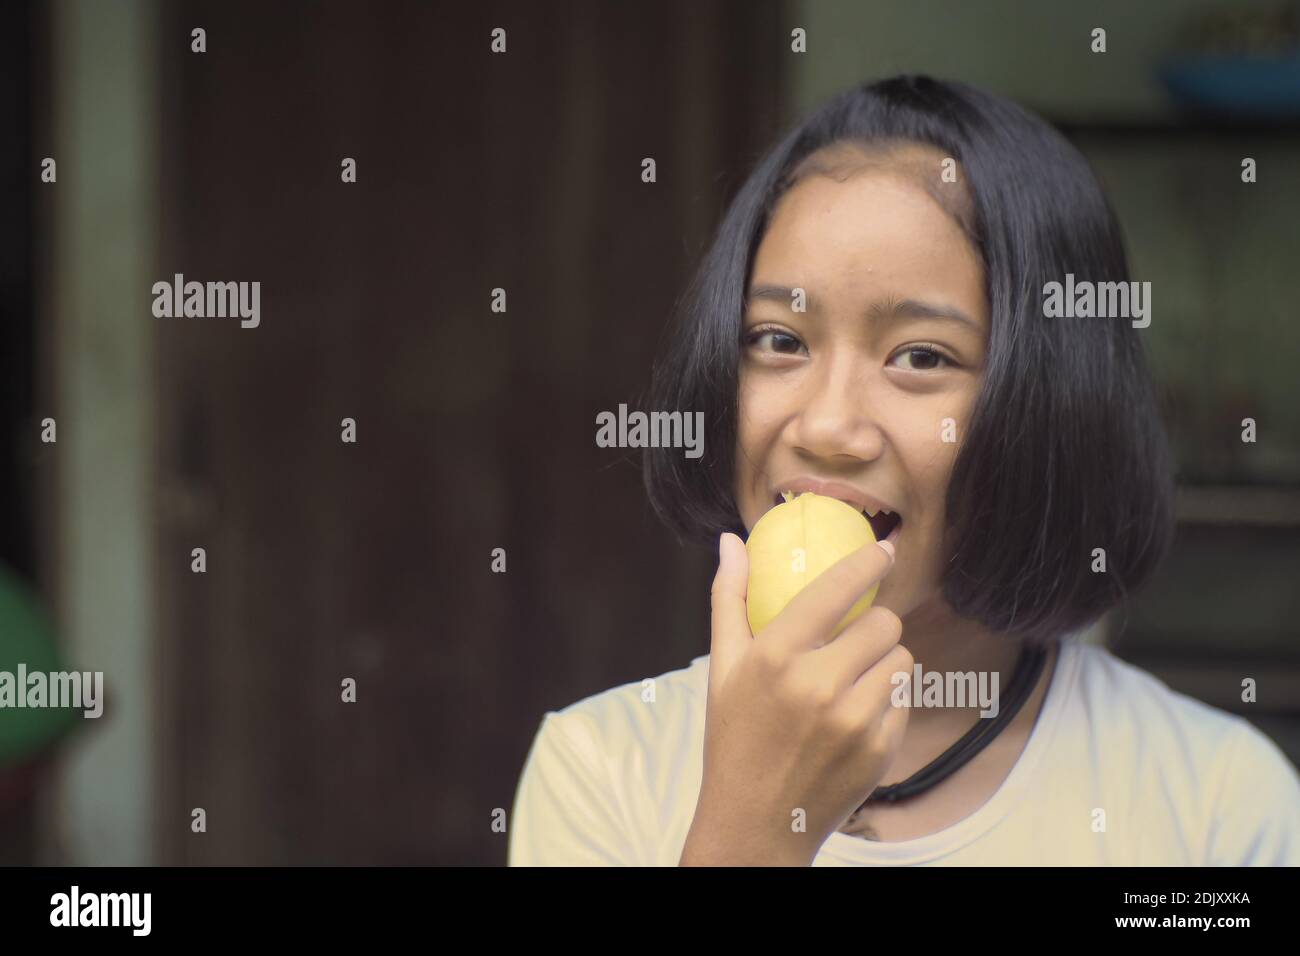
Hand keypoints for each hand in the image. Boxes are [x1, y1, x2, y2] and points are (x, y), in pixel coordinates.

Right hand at [680, 532, 911, 865]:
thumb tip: (731, 543)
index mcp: (775, 656)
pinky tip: (856, 718)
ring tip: (854, 682)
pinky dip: (887, 702)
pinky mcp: (879, 750)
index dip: (868, 563)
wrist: (754, 822)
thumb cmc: (734, 739)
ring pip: (903, 660)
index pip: (837, 589)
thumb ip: (730, 599)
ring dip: (885, 664)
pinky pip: (905, 701)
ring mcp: (853, 720)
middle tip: (854, 642)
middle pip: (885, 624)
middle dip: (874, 627)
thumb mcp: (722, 669)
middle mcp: (817, 684)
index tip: (885, 550)